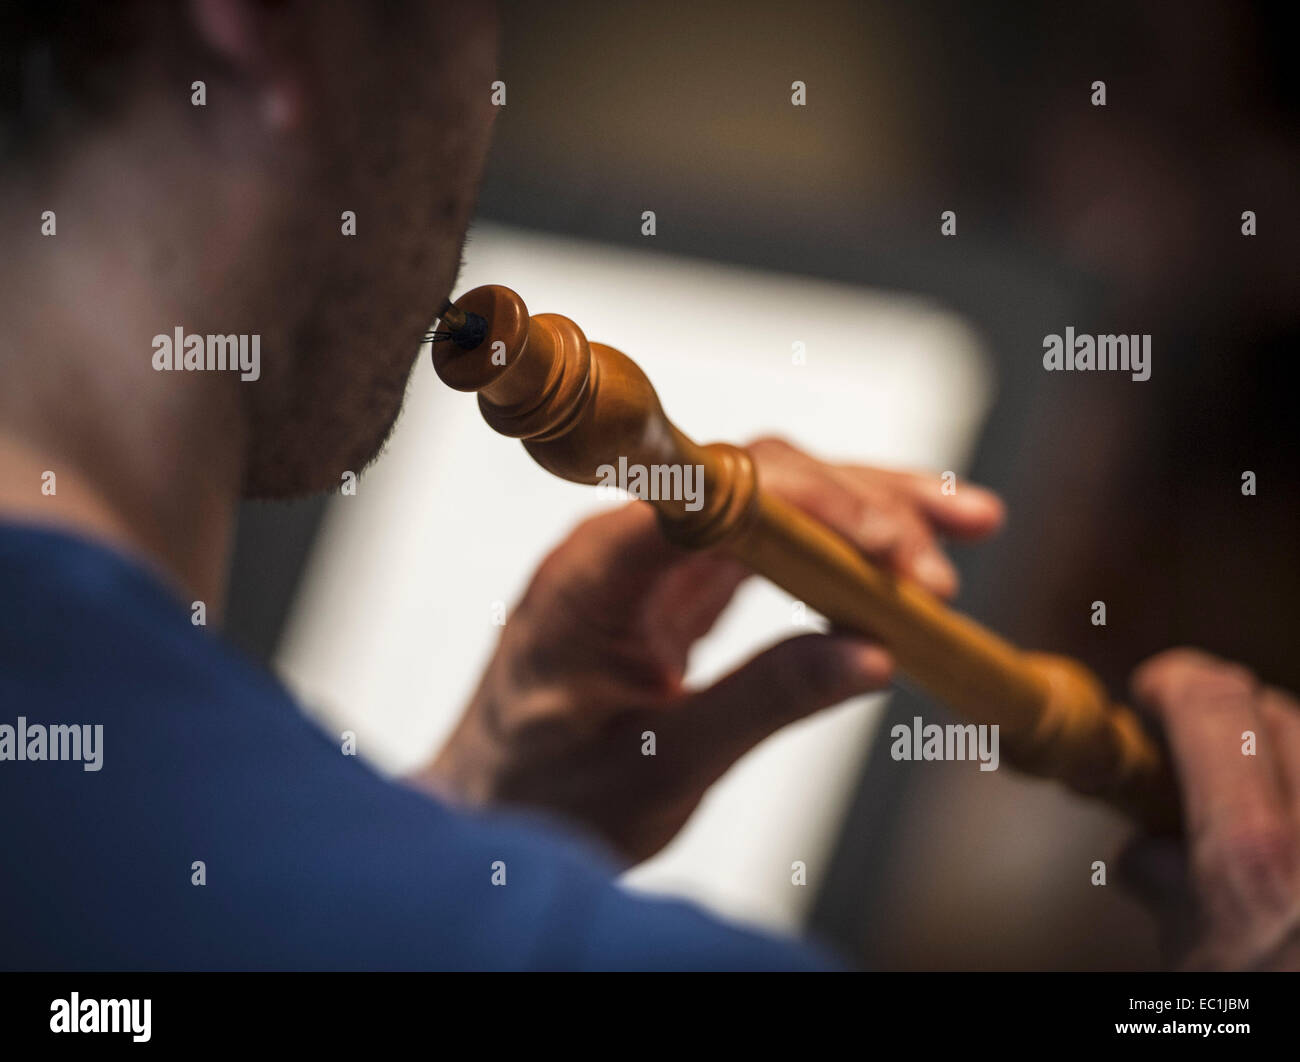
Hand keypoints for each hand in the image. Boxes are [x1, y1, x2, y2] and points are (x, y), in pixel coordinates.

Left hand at [412, 437, 1003, 861]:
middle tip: (945, 560)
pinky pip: (767, 545)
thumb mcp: (661, 766)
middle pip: (756, 479)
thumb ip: (761, 704)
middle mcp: (623, 543)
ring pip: (773, 500)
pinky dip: (834, 553)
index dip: (808, 502)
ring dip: (865, 511)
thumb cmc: (547, 795)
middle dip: (859, 507)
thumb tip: (869, 655)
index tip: (887, 547)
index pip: (711, 493)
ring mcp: (651, 557)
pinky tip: (894, 563)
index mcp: (594, 573)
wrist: (491, 808)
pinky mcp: (676, 582)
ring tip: (965, 524)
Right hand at [1120, 649, 1299, 968]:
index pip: (1214, 706)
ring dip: (1294, 763)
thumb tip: (1145, 857)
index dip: (1176, 681)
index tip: (1154, 690)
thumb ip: (1173, 898)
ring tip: (1269, 817)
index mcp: (1259, 864)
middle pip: (1281, 713)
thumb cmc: (1269, 1021)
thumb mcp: (1202, 977)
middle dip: (1233, 721)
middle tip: (1200, 758)